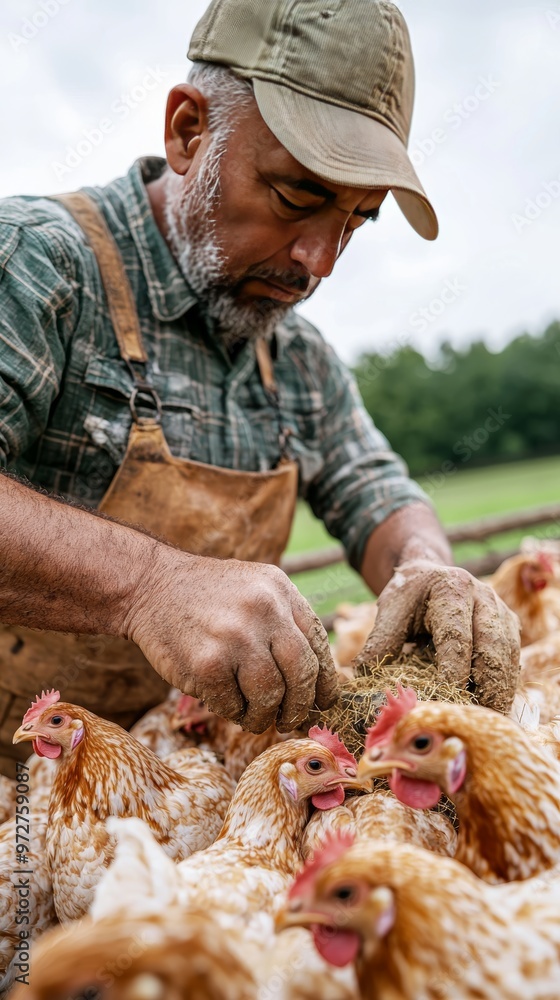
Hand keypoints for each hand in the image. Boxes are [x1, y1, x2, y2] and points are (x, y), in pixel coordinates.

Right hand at [124, 548, 338, 732]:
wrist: (149, 586)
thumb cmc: (206, 596)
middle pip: (302, 673)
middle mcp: (263, 610)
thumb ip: (284, 622)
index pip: (317, 643)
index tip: (325, 702)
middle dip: (300, 705)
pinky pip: (234, 706)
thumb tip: (316, 683)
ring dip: (265, 715)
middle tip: (290, 719)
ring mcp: (235, 637)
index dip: (325, 681)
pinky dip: (233, 712)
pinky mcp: (207, 664)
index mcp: (280, 589)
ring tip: (255, 716)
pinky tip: (226, 702)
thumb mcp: (254, 588)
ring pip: (270, 695)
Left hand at [355, 560, 520, 711]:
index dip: (454, 669)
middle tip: (476, 717)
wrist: (429, 575)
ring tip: (489, 718)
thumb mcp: (390, 611)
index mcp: (452, 588)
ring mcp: (500, 610)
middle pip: (491, 644)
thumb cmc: (408, 596)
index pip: (456, 635)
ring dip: (501, 688)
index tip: (447, 699)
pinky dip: (505, 683)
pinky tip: (495, 706)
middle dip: (487, 683)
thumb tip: (363, 679)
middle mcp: (483, 596)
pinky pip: (512, 657)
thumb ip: (380, 642)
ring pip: (507, 653)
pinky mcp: (509, 625)